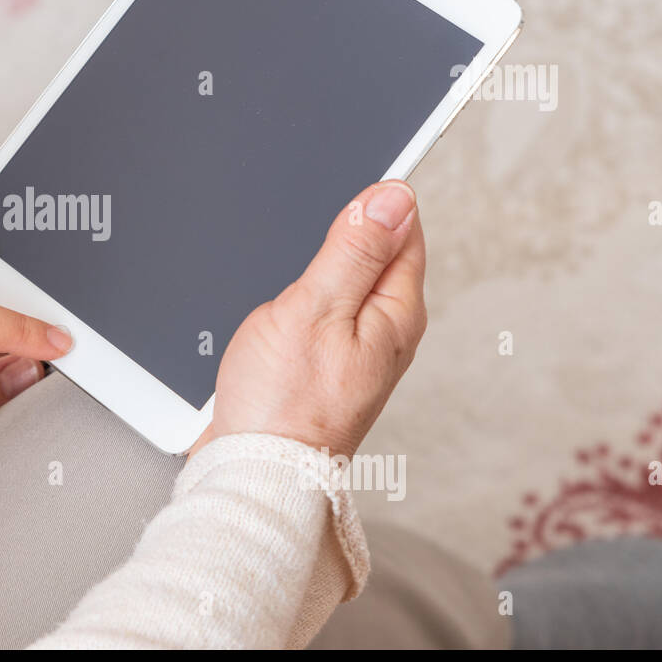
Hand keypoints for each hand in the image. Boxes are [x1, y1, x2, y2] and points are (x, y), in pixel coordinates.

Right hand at [195, 180, 425, 458]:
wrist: (256, 469)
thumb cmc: (282, 402)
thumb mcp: (313, 309)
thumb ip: (353, 251)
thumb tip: (394, 197)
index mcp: (396, 312)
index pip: (406, 229)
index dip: (376, 199)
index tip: (342, 192)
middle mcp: (387, 332)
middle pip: (378, 254)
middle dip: (346, 231)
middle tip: (309, 228)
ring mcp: (359, 352)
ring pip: (348, 283)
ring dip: (322, 265)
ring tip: (294, 268)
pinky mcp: (329, 367)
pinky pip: (326, 312)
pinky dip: (306, 297)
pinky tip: (282, 306)